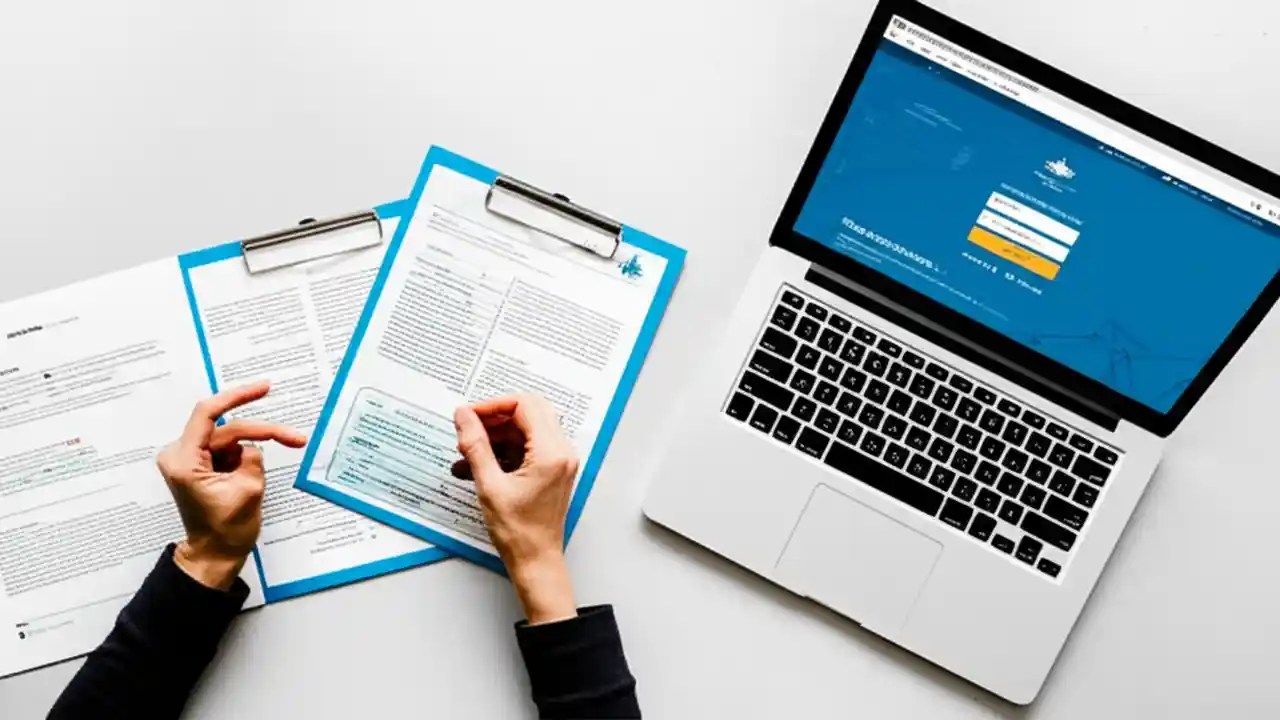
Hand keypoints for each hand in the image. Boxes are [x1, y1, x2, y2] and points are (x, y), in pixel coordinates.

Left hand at [157, 382, 306, 590]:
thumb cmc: (225, 532)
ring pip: (229, 439)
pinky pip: (226, 450)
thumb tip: (252, 445)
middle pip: (227, 429)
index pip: (208, 414)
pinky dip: (243, 459)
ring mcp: (188, 460)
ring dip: (251, 453)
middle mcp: (180, 456)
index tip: (264, 389)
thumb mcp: (249, 491)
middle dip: (260, 433)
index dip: (237, 396)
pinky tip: (248, 479)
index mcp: (184, 462)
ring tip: (258, 481)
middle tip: (293, 438)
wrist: (214, 555)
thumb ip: (252, 457)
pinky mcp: (198, 465)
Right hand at [453, 394, 579, 623]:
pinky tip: (477, 465)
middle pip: (528, 411)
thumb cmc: (519, 532)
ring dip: (495, 436)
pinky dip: (503, 451)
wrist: (536, 561)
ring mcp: (559, 460)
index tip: (469, 415)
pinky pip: (527, 447)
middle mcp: (562, 452)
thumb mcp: (489, 485)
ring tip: (466, 451)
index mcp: (552, 453)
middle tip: (469, 429)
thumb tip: (464, 416)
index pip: (525, 405)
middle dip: (494, 417)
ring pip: (526, 429)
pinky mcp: (552, 469)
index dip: (493, 405)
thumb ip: (475, 445)